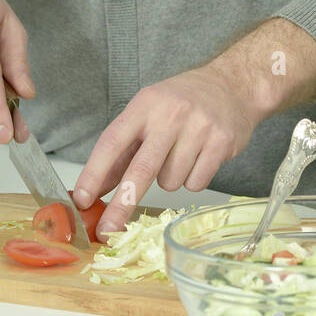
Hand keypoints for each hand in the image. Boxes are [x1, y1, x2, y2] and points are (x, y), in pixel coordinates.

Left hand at [73, 64, 262, 234]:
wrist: (232, 84)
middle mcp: (171, 114)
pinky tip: (199, 157)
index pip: (113, 141)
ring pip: (171, 181)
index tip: (83, 199)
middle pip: (141, 169)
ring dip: (170, 179)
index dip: (94, 172)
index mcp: (145, 105)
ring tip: (181, 154)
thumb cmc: (182, 102)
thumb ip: (123, 150)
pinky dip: (193, 178)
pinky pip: (196, 183)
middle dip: (122, 204)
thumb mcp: (147, 113)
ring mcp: (198, 127)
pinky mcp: (221, 142)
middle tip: (107, 231)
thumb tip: (97, 189)